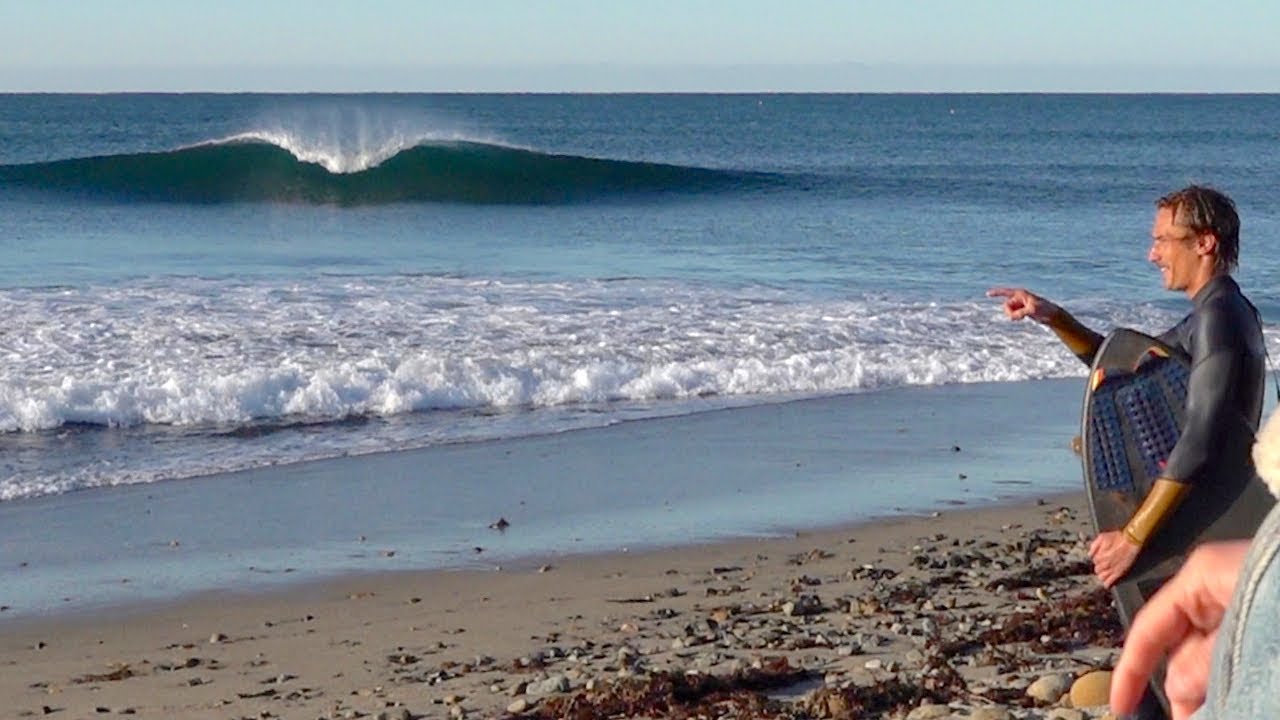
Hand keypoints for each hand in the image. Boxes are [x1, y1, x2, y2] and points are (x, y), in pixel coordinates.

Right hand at [986, 287, 1059, 322]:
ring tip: (1023, 317)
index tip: (987, 294)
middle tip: (1020, 316)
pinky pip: (1012, 315)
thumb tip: (1012, 317)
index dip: (996, 293)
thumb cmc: (1044, 309)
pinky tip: (1023, 318)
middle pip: (1005, 306)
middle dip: (1010, 312)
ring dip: (1013, 316)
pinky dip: (1015, 318)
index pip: (1005, 292)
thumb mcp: (1032, 310)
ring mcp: (1019, 305)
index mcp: (1020, 294)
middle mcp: (1018, 298)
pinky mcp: (1021, 311)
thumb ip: (1021, 313)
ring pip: (1008, 311)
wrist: (1051, 315)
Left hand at [1089, 530, 1140, 587]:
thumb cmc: (1118, 538)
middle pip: (1097, 570)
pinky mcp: (1119, 573)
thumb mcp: (1102, 537)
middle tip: (1104, 564)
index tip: (1100, 557)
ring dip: (1102, 575)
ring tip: (1105, 572)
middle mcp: (1104, 565)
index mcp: (1099, 557)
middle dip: (1099, 567)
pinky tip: (1107, 584)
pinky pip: (1110, 582)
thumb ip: (1094, 546)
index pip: (1094, 561)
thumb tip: (1090, 554)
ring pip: (1101, 577)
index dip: (1097, 559)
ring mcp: (1112, 570)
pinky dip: (1107, 584)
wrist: (1132, 541)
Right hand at [1110, 541, 1249, 719]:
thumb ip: (1204, 659)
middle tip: (1181, 718)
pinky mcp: (1255, 615)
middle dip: (1176, 687)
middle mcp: (1211, 588)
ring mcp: (1234, 602)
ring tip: (1203, 710)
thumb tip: (1174, 688)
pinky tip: (1222, 696)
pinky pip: (1226, 651)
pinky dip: (1223, 676)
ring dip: (1202, 685)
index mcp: (1198, 577)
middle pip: (1177, 647)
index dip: (1129, 670)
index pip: (1147, 629)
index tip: (1120, 704)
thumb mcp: (1239, 623)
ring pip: (1203, 653)